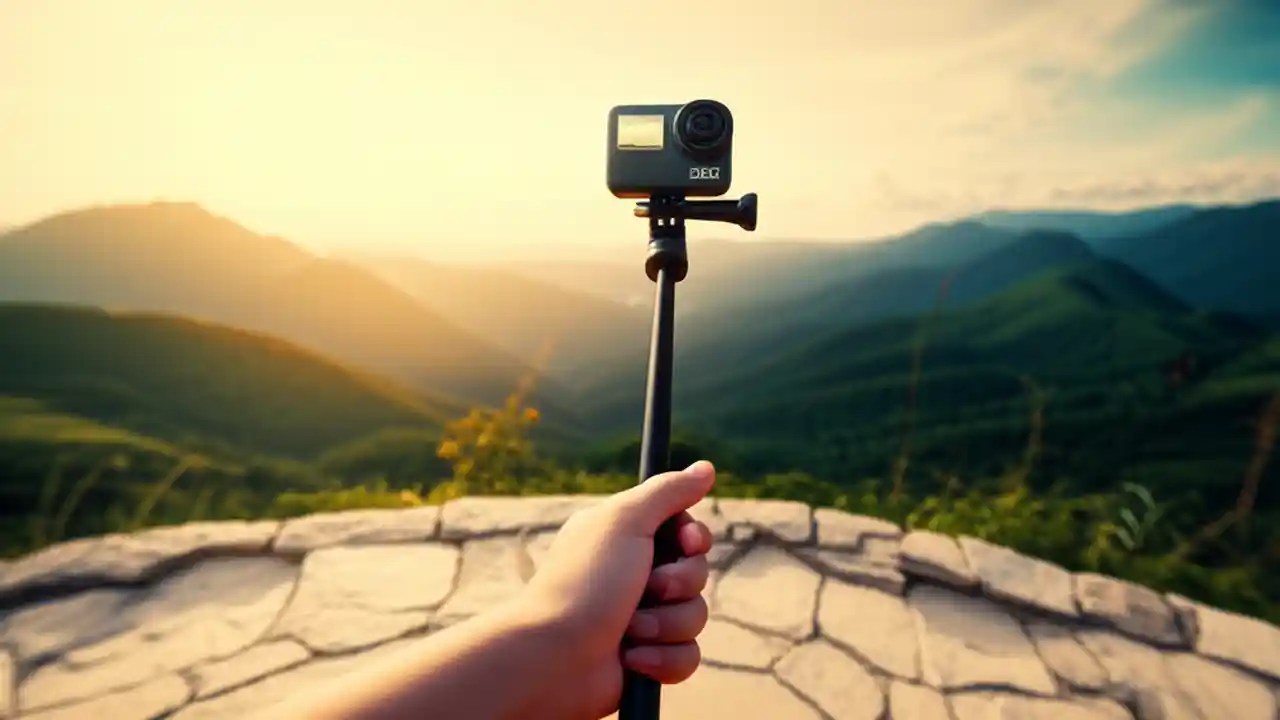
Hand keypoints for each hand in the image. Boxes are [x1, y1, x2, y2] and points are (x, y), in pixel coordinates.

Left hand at [517, 461, 715, 718]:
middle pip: (697, 572)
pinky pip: (687, 656)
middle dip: (679, 584)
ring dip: (667, 624)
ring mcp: (641, 618)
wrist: (553, 659)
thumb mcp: (625, 522)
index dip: (694, 538)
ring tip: (630, 631)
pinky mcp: (647, 659)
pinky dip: (664, 659)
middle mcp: (633, 574)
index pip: (684, 529)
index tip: (688, 542)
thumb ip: (668, 492)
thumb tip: (706, 468)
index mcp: (624, 537)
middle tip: (647, 588)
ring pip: (695, 616)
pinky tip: (632, 659)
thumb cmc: (586, 583)